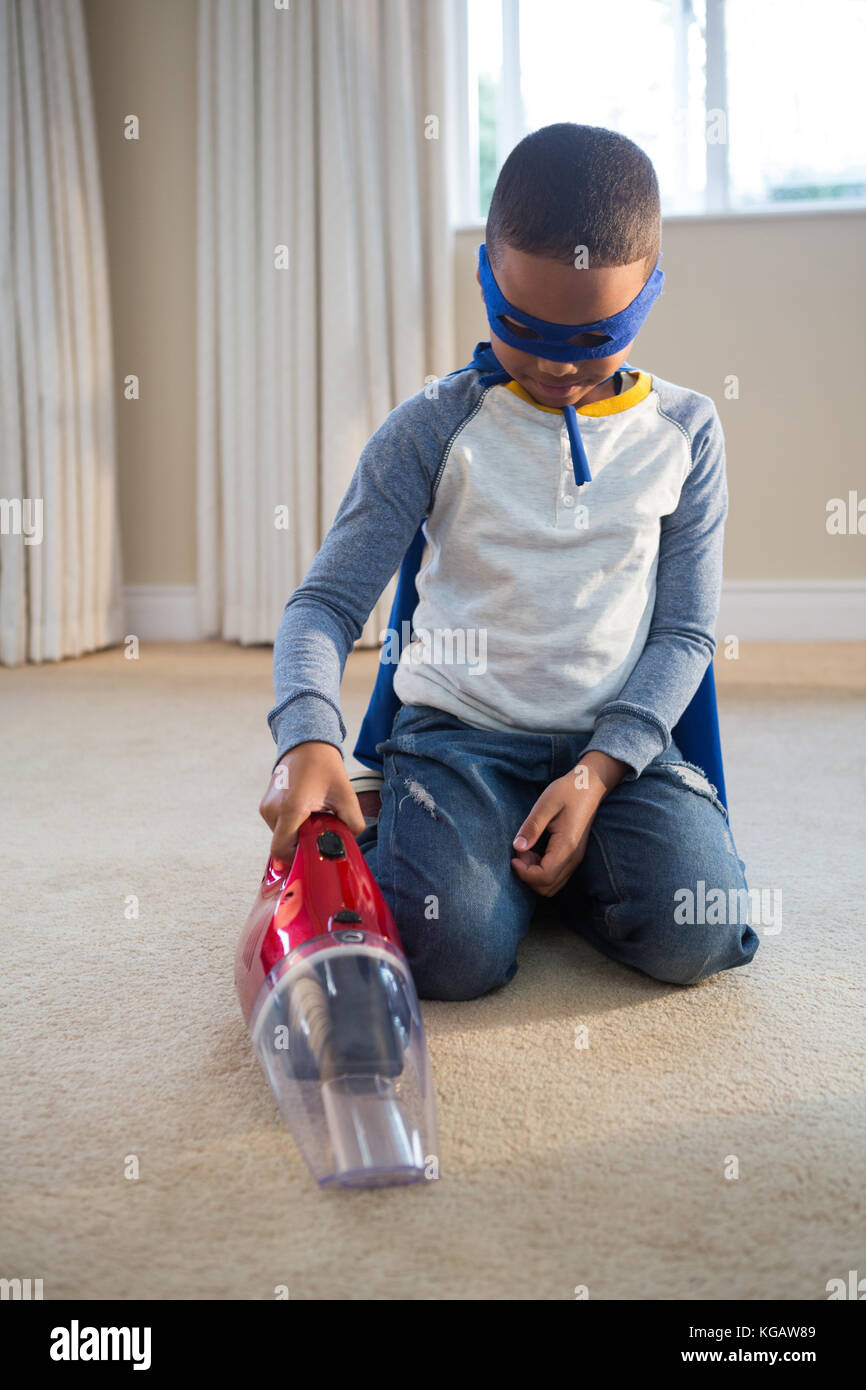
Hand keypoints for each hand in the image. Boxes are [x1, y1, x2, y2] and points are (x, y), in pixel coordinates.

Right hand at [259, 741, 365, 861]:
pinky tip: (307, 813)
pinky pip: (279, 827)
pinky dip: (292, 827)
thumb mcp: (346, 795)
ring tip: (315, 819)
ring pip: (281, 837)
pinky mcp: (266, 806)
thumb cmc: (325, 767)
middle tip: (322, 833)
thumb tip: (352, 844)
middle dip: (303, 846)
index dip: (297, 859)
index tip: (315, 854)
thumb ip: (353, 824)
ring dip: (298, 835)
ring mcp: (267, 808)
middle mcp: (272, 810)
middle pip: (284, 846)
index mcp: (290, 808)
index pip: (281, 851)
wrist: (307, 744)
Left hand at [510, 751, 627, 896]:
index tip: (513, 856)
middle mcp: (574, 858)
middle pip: (548, 887)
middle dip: (528, 876)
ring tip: (526, 852)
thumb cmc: (567, 791)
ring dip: (534, 875)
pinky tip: (535, 852)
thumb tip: (517, 847)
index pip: (544, 877)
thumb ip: (531, 827)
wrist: (590, 786)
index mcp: (566, 846)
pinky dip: (541, 871)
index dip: (524, 873)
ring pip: (552, 885)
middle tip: (519, 854)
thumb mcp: (545, 804)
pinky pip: (556, 876)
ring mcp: (576, 859)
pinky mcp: (574, 857)